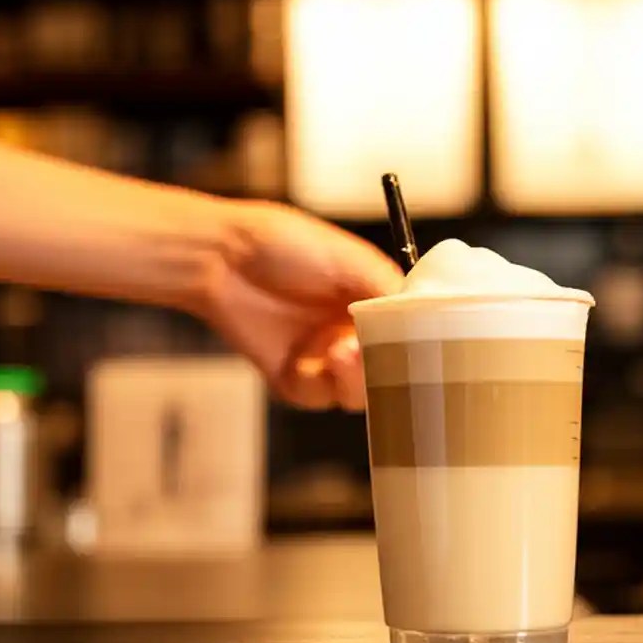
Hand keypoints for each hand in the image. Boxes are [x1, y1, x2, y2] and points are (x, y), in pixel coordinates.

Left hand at [199, 201, 403, 410]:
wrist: (222, 258)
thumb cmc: (282, 244)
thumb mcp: (348, 257)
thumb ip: (387, 287)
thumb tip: (421, 314)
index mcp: (372, 302)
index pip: (411, 335)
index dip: (416, 346)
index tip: (417, 347)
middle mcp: (352, 333)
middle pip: (390, 371)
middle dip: (386, 368)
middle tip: (369, 351)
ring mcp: (323, 359)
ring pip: (357, 393)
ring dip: (354, 378)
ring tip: (337, 352)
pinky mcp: (293, 379)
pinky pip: (318, 398)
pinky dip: (316, 383)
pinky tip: (304, 361)